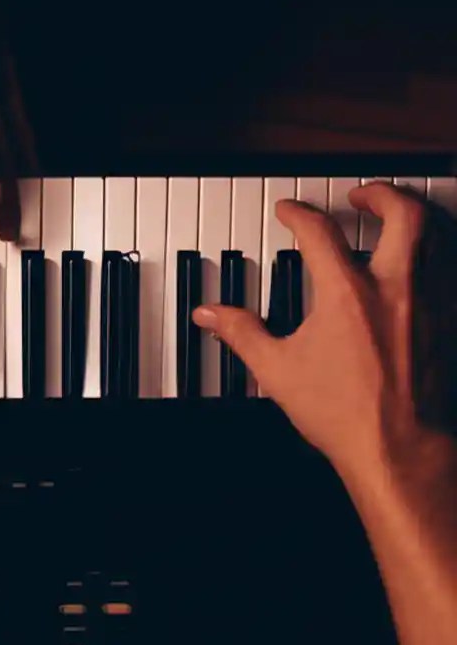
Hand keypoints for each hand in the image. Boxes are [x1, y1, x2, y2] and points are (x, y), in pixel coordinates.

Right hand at [193, 183, 455, 477]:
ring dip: (416, 219)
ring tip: (396, 218)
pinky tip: (423, 268)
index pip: (320, 231)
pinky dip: (438, 259)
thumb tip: (212, 315)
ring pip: (438, 237)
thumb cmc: (347, 416)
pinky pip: (452, 274)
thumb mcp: (278, 371)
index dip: (299, 213)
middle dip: (381, 194)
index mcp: (347, 295)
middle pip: (403, 214)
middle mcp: (397, 290)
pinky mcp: (450, 325)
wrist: (401, 451)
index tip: (290, 212)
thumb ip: (242, 333)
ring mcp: (431, 305)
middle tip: (361, 193)